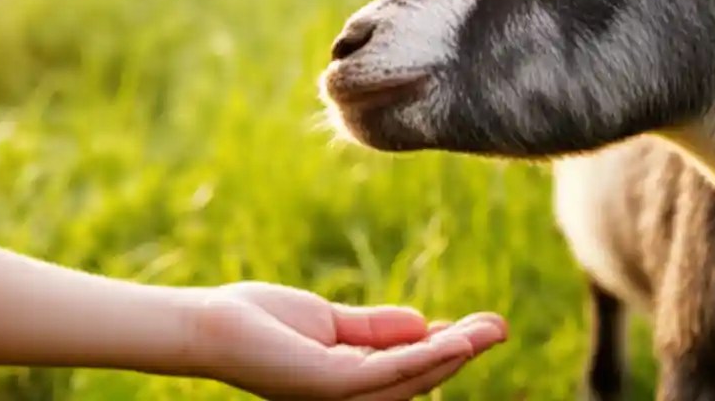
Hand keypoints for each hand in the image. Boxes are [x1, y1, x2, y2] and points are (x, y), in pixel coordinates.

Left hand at [189, 281, 506, 400]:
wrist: (214, 324)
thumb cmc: (261, 321)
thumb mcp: (330, 321)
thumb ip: (374, 327)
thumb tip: (423, 322)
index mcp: (350, 381)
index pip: (407, 370)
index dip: (444, 349)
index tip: (474, 327)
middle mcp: (350, 396)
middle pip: (419, 378)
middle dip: (462, 353)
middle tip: (500, 328)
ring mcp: (341, 395)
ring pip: (411, 379)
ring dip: (456, 355)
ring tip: (490, 332)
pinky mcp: (331, 385)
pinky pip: (388, 373)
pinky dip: (425, 357)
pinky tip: (452, 338)